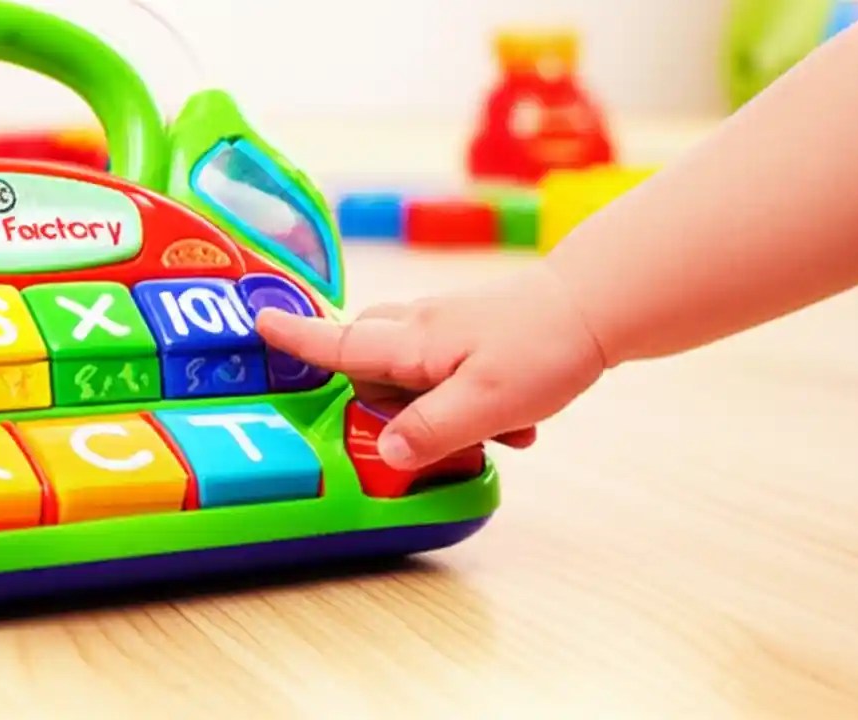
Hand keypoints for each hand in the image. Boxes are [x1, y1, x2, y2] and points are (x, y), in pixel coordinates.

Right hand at [256, 264, 606, 470]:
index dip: (296, 339)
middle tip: (406, 430)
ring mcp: (448, 329)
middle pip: (368, 357)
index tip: (258, 321)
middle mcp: (421, 328)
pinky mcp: (475, 336)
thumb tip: (386, 452)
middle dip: (375, 396)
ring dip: (436, 408)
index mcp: (412, 342)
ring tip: (493, 429)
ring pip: (412, 370)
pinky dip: (470, 403)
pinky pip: (449, 373)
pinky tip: (514, 421)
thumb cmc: (542, 348)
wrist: (599, 307)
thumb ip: (430, 431)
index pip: (339, 343)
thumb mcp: (485, 405)